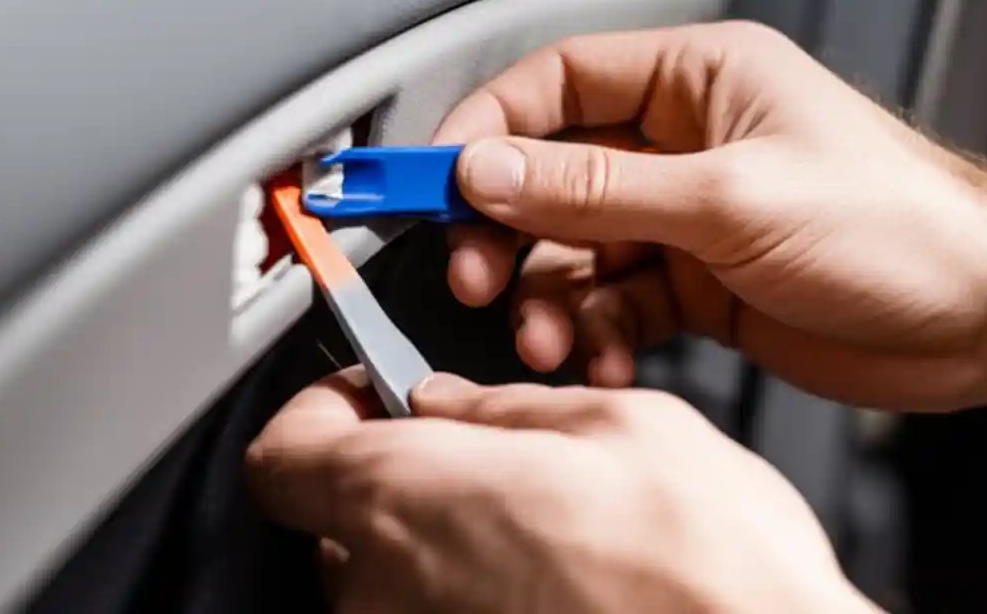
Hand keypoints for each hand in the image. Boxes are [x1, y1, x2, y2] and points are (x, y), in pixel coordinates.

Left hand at [245, 369, 879, 613]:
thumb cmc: (703, 567)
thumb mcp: (615, 425)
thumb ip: (505, 409)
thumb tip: (454, 403)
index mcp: (404, 497)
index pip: (282, 451)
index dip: (322, 412)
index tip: (368, 394)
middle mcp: (385, 589)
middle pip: (339, 517)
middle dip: (398, 475)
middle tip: (477, 454)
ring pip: (391, 579)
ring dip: (440, 542)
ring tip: (535, 526)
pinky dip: (468, 598)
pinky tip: (548, 583)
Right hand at [432, 21, 986, 412]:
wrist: (977, 317)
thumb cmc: (894, 225)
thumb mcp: (729, 199)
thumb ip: (597, 189)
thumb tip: (492, 171)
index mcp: (694, 83)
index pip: (556, 83)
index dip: (487, 128)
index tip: (435, 178)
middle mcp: (681, 146)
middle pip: (550, 176)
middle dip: (507, 230)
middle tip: (477, 274)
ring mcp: (684, 220)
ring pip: (575, 253)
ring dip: (550, 301)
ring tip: (551, 340)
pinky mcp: (694, 286)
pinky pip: (614, 308)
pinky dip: (598, 339)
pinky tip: (607, 362)